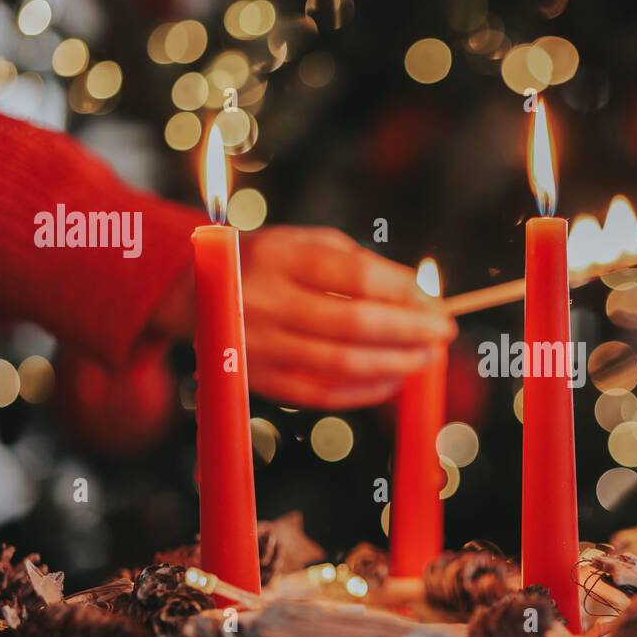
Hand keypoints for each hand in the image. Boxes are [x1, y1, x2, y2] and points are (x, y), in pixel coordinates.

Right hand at [239, 226, 455, 408]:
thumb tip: (417, 297)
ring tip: (427, 357)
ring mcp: (259, 346)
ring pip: (343, 364)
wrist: (193, 294)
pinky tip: (394, 380)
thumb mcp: (303, 242)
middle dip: (409, 331)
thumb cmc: (267, 263)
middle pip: (354, 324)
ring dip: (396, 363)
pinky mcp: (258, 380)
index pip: (355, 277)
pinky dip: (366, 390)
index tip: (435, 302)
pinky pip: (323, 394)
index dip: (403, 293)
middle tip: (443, 333)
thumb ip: (357, 264)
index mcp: (279, 256)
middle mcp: (264, 301)